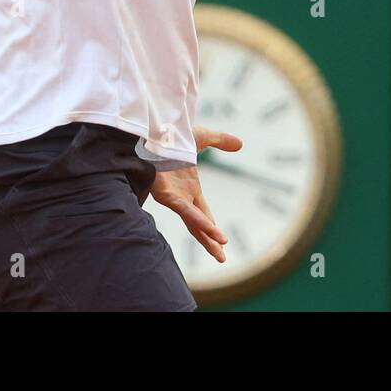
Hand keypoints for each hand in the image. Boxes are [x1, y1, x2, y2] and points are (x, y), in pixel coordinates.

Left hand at [149, 125, 242, 262]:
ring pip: (194, 223)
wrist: (150, 131)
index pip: (204, 213)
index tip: (222, 241)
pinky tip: (212, 232)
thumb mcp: (202, 137)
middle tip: (222, 258)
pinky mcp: (168, 195)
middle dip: (210, 241)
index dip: (212, 226)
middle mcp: (182, 196)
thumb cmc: (170, 134)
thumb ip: (221, 141)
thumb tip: (240, 144)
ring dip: (207, 238)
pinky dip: (201, 222)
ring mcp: (175, 197)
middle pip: (199, 224)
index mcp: (189, 188)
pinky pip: (187, 213)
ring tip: (220, 253)